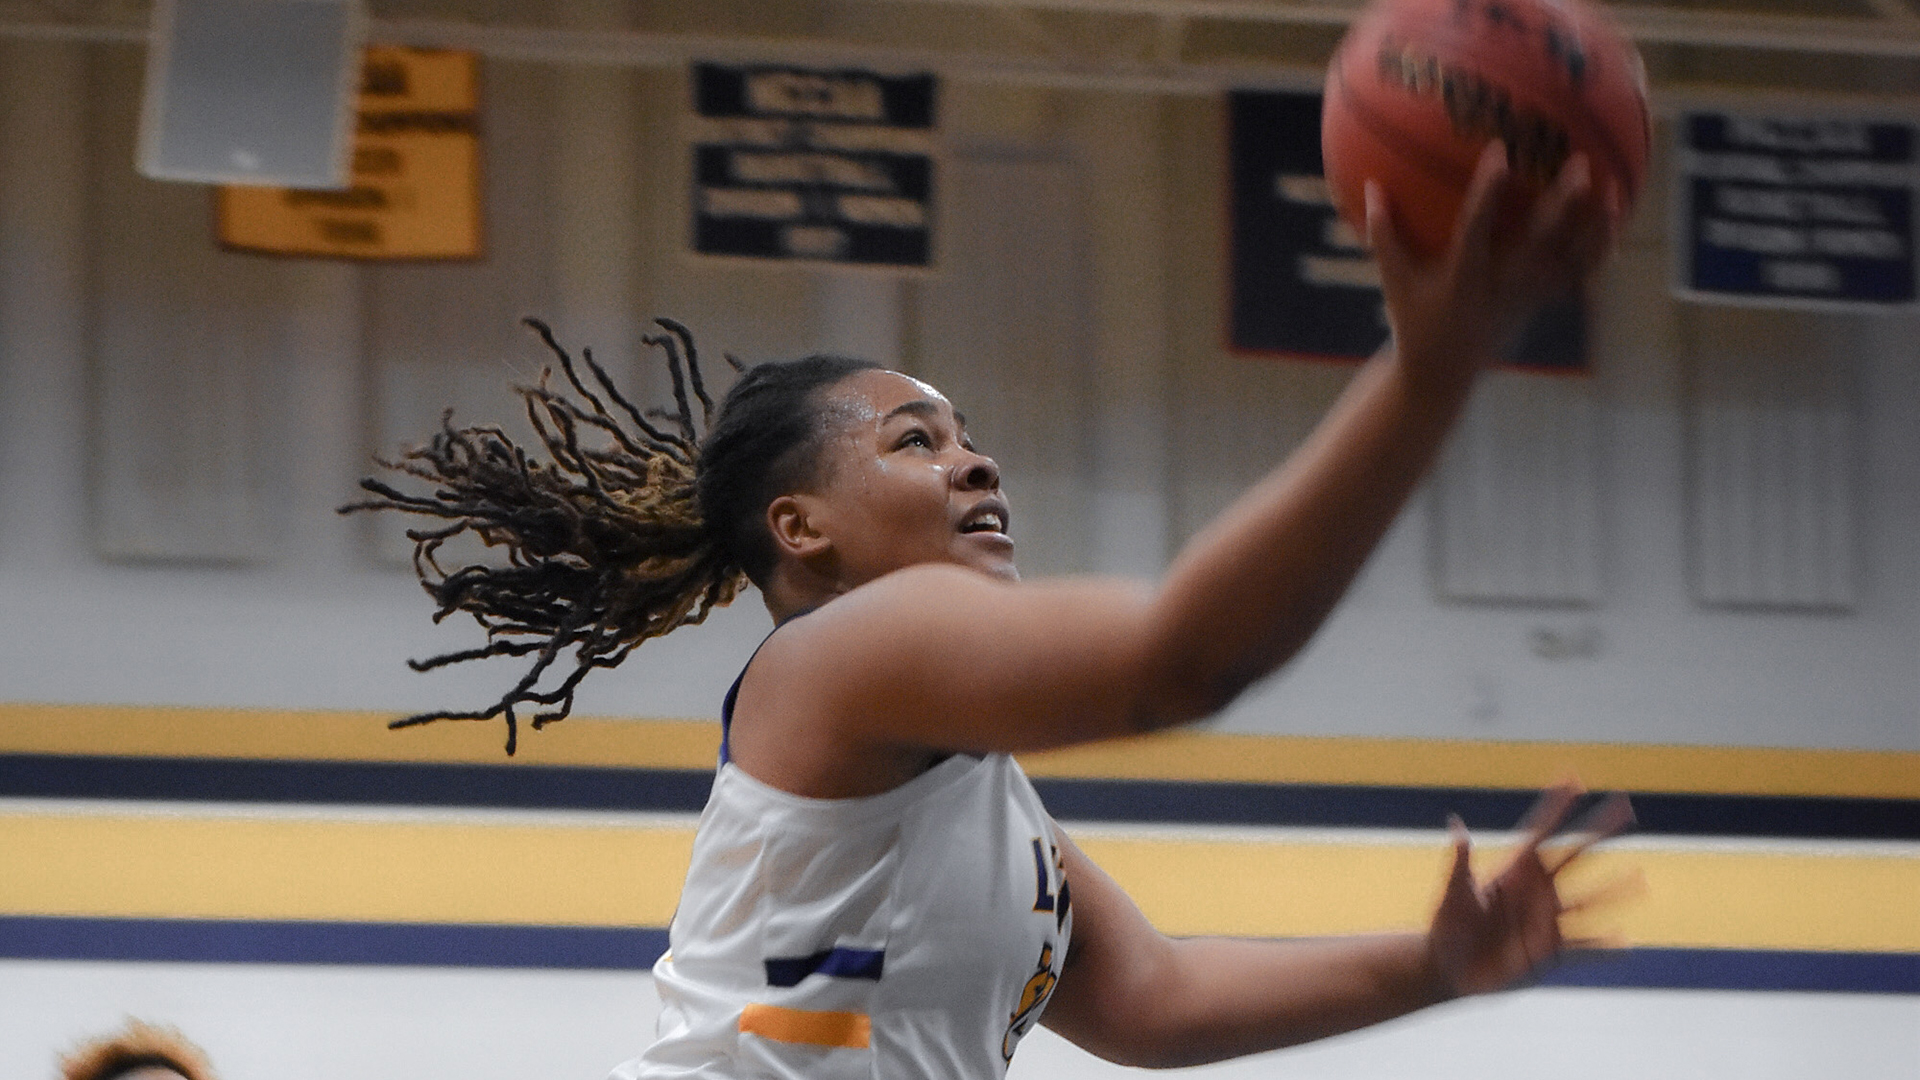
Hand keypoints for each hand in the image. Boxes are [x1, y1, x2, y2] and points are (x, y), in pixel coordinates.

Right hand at [1368, 143, 1620, 389]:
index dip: (1488, 191)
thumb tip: (1370, 185)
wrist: (1442, 374)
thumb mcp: (1393, 283)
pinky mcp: (1540, 303)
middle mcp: (1500, 286)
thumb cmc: (1414, 320)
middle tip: (1580, 164)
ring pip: (1569, 261)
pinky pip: (1577, 275)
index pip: (1476, 229)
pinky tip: (1614, 216)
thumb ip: (1383, 235)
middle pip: (1538, 244)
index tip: (1500, 151)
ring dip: (1594, 228)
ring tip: (1615, 189)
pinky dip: (1599, 249)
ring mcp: (1526, 297)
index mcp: (1462, 278)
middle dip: (1561, 206)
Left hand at [1424, 782, 1636, 997]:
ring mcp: (1545, 920)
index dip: (1557, 805)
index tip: (1574, 778)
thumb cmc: (1445, 926)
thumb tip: (1456, 824)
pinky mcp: (1549, 952)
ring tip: (1643, 879)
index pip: (1541, 831)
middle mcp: (1535, 891)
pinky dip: (1604, 947)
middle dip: (1600, 830)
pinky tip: (1625, 944)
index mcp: (1513, 872)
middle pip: (1575, 854)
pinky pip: (1583, 947)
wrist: (1448, 968)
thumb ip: (1460, 863)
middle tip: (1626, 808)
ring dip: (1617, 889)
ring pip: (1590, 900)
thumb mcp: (1453, 893)